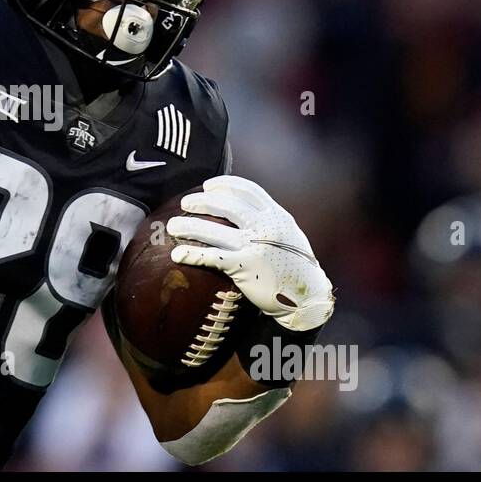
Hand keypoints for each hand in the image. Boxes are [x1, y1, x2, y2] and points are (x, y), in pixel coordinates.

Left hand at [166, 175, 333, 331]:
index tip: (208, 186)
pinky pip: (213, 257)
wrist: (308, 296)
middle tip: (185, 204)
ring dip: (189, 227)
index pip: (248, 190)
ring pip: (214, 230)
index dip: (225, 185)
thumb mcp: (289, 235)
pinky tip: (178, 255)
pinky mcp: (246, 266)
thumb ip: (270, 221)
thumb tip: (246, 209)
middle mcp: (266, 226)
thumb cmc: (296, 267)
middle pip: (227, 206)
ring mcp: (255, 246)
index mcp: (277, 216)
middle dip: (202, 202)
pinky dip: (192, 254)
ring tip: (173, 226)